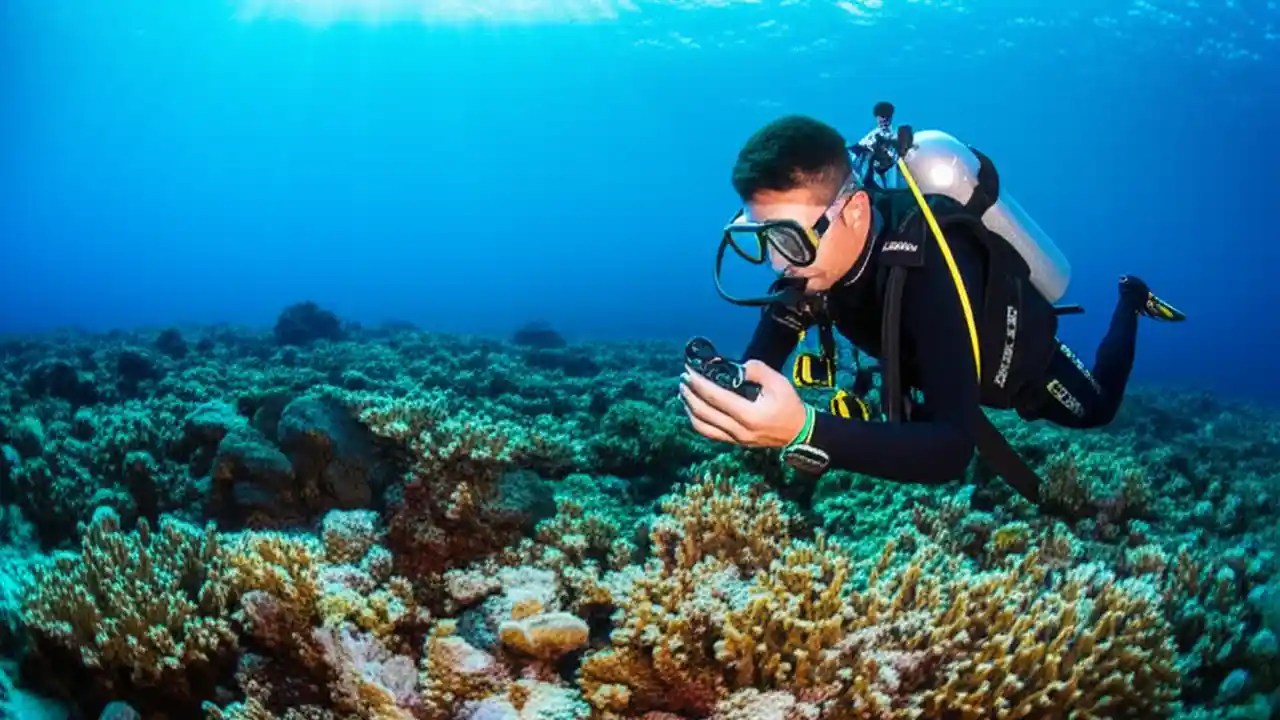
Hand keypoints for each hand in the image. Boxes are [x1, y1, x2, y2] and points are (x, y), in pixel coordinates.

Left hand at [679, 359, 808, 448]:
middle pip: (704, 412)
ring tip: (683, 392)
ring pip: (702, 426)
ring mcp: (735, 439)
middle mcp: (739, 430)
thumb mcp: (779, 382)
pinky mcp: (734, 442)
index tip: (688, 371)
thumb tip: (738, 367)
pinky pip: (709, 433)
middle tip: (683, 378)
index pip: (715, 397)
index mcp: (749, 415)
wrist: (798, 432)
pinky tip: (693, 408)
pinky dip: (697, 420)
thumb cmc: (789, 405)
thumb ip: (758, 371)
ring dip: (689, 408)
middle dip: (690, 394)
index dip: (698, 383)